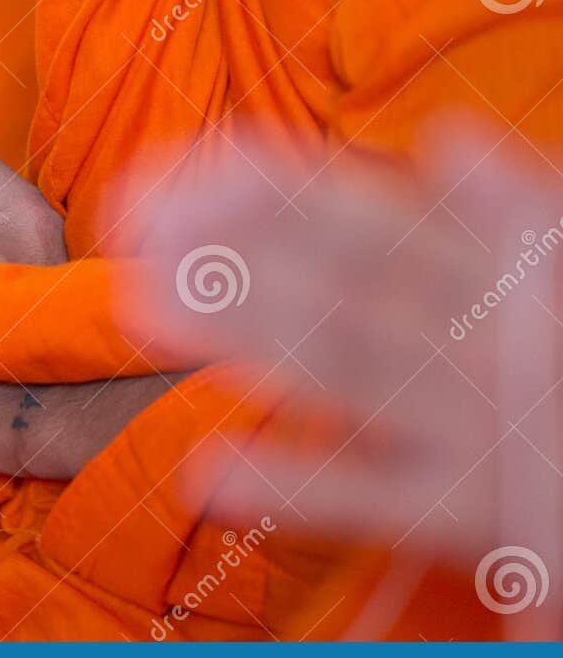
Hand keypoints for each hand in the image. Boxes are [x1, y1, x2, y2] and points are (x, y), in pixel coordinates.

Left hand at [137, 130, 562, 569]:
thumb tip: (454, 141)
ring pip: (352, 367)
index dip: (268, 187)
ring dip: (249, 335)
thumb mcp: (561, 270)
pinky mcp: (488, 516)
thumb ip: (516, 212)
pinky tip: (210, 472)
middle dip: (240, 247)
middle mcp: (486, 332)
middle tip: (136, 226)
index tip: (175, 175)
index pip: (367, 209)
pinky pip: (381, 501)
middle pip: (346, 276)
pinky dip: (300, 486)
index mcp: (501, 267)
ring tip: (149, 306)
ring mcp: (483, 422)